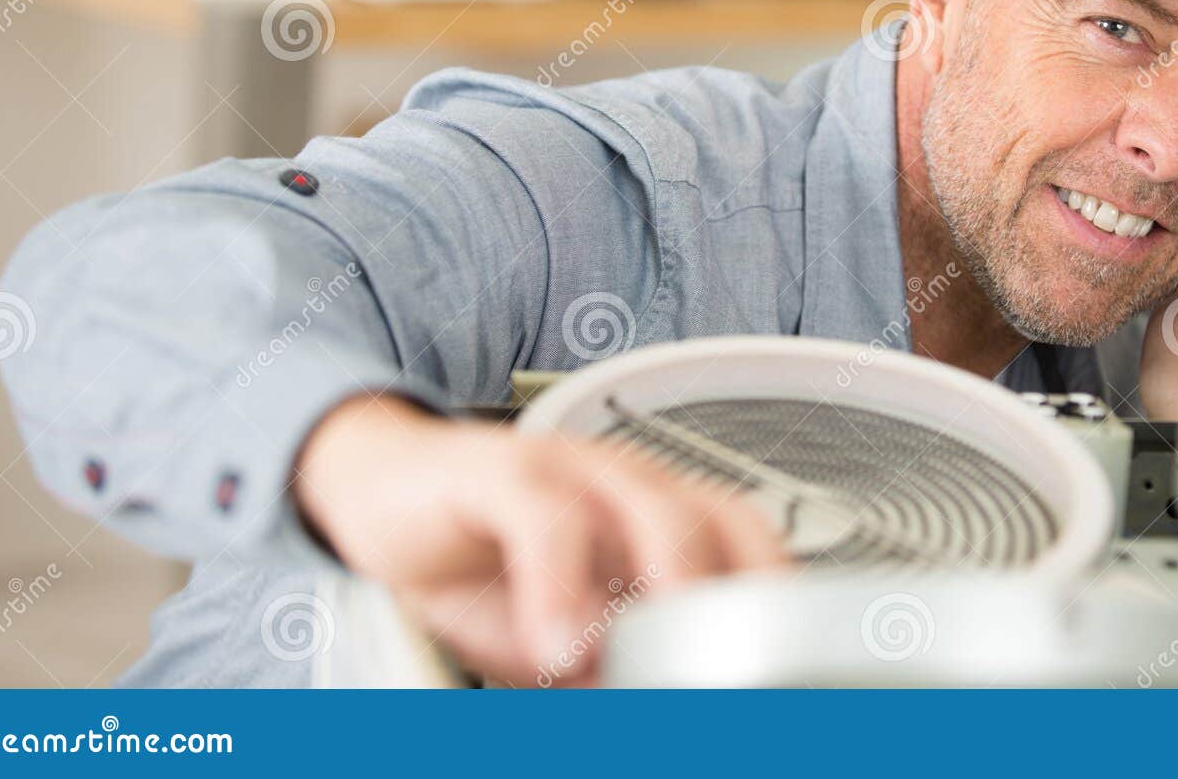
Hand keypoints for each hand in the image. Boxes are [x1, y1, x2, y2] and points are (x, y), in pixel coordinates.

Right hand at [294, 393, 786, 685]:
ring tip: (669, 669)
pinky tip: (560, 644)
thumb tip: (663, 708)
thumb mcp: (560, 638)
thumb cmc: (485, 562)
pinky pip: (547, 518)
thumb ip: (613, 670)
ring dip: (674, 592)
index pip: (753, 548)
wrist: (382, 492)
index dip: (781, 605)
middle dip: (748, 606)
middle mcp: (635, 484)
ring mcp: (574, 469)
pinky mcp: (502, 470)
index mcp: (666, 516)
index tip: (795, 675)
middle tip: (750, 681)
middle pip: (724, 526)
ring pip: (655, 509)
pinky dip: (562, 585)